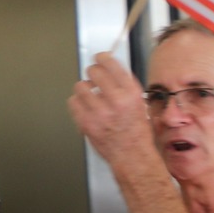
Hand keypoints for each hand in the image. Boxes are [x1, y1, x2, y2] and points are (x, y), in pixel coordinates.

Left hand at [67, 53, 156, 171]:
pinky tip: (86, 107)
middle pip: (94, 72)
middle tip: (94, 77)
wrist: (132, 155)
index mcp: (132, 94)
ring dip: (84, 89)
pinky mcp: (86, 121)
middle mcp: (116, 101)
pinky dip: (77, 103)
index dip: (103, 58)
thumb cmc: (137, 133)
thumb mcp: (140, 105)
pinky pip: (73, 102)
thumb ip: (126, 87)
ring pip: (80, 86)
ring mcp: (99, 112)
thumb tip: (111, 71)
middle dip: (93, 72)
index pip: (112, 65)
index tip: (100, 57)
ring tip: (90, 96)